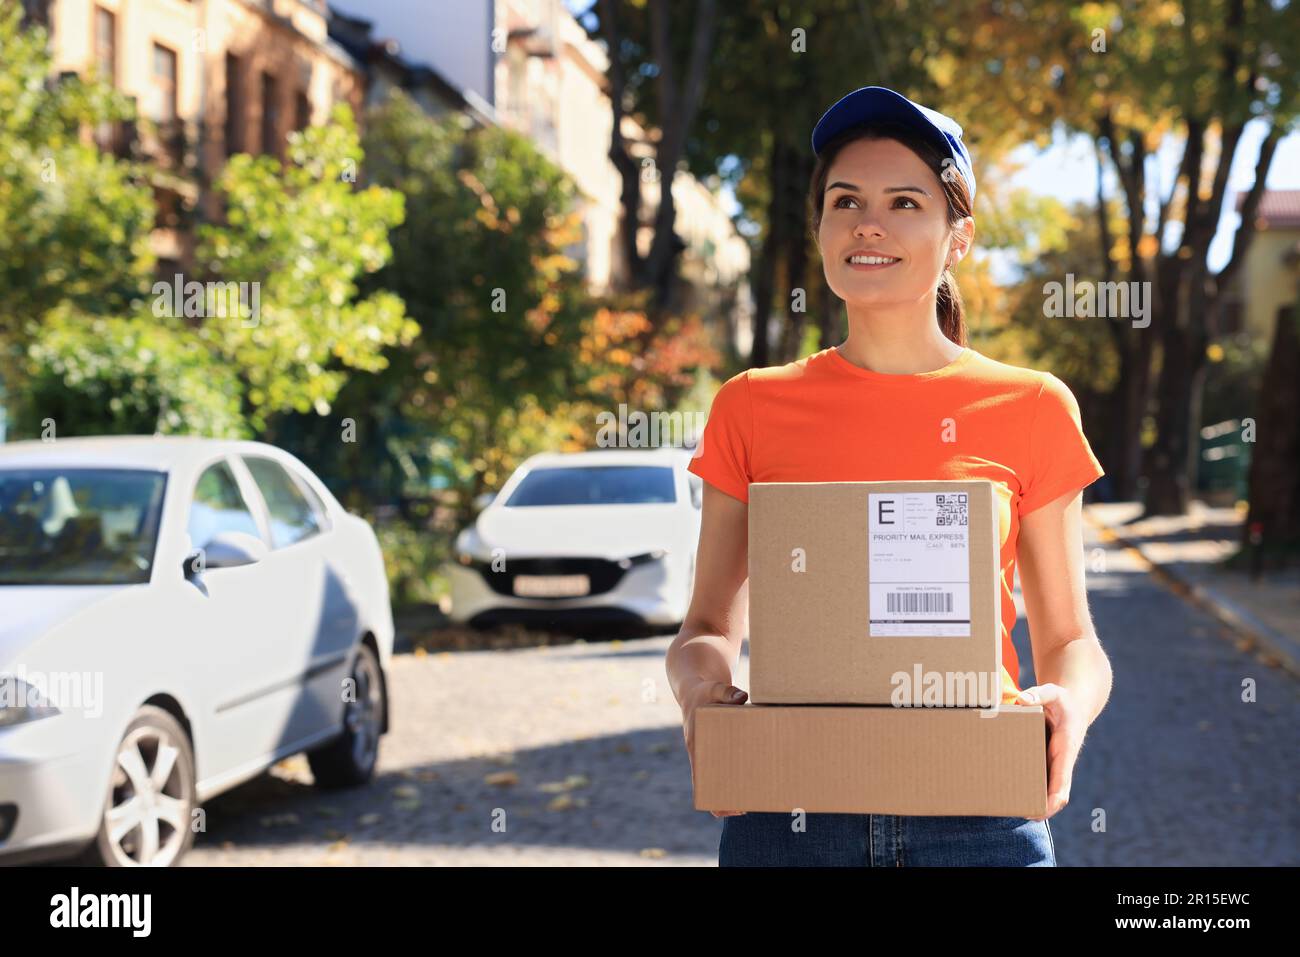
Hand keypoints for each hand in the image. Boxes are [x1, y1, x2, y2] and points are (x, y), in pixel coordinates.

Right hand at [681, 679, 748, 817]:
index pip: (699, 781)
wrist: (692, 687)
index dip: (713, 798)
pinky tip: (751, 771)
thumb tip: (741, 697)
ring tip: (754, 792)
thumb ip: (727, 692)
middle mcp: (698, 753)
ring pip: (716, 778)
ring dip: (731, 788)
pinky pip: (721, 766)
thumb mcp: (713, 688)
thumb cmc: (703, 690)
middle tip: (748, 806)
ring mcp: (705, 751)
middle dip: (727, 799)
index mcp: (694, 745)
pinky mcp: (713, 747)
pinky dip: (733, 773)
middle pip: (709, 786)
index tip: (732, 807)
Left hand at [1016, 683, 1083, 820]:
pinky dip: (1029, 787)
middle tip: (1022, 814)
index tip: (1042, 810)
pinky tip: (1010, 790)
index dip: (1054, 798)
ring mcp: (1054, 764)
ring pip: (1047, 789)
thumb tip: (1022, 700)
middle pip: (1056, 793)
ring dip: (1035, 800)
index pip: (1063, 780)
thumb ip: (1039, 694)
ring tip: (1012, 807)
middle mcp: (1061, 761)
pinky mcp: (1047, 761)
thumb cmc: (1063, 700)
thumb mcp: (1054, 692)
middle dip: (1043, 807)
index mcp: (1065, 749)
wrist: (1074, 705)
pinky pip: (1039, 778)